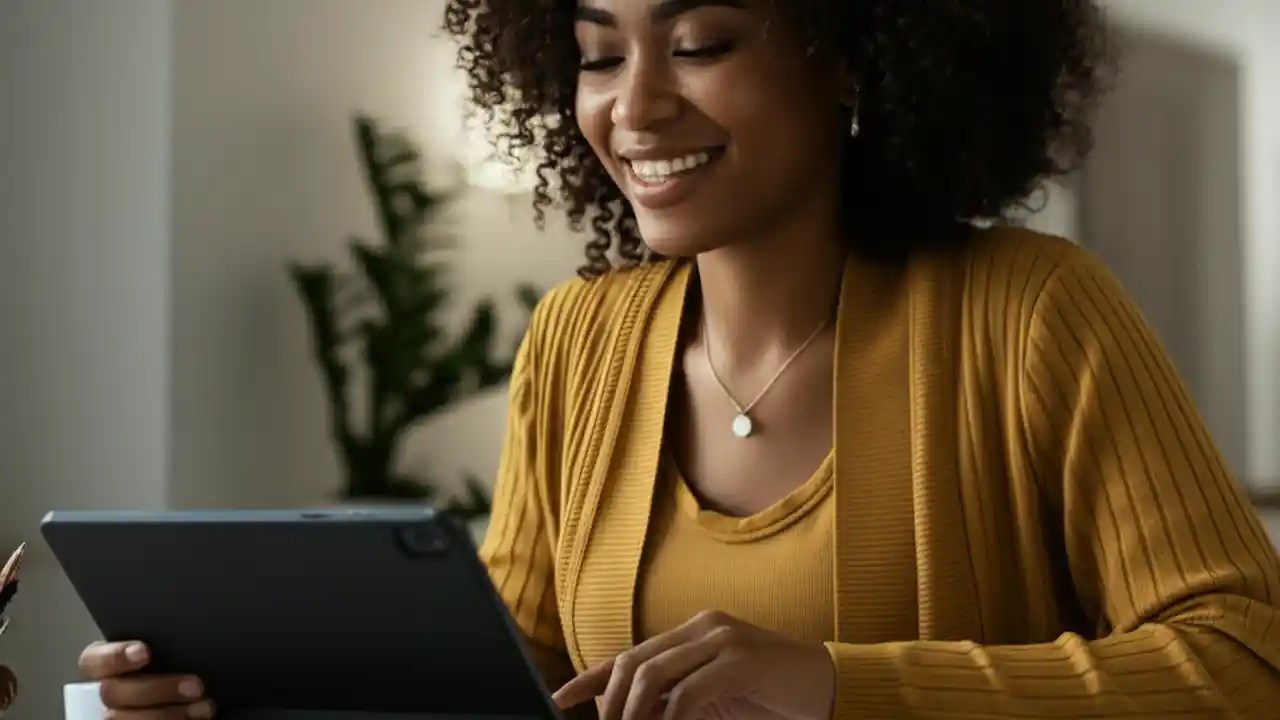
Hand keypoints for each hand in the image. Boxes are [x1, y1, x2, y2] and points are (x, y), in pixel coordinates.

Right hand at [78, 641, 214, 718]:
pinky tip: (195, 719)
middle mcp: (109, 693)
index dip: (115, 656)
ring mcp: (117, 715)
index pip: (94, 660)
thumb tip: (186, 636)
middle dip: (158, 689)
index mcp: (110, 667)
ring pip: (122, 719)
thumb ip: (168, 647)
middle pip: (112, 693)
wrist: (196, 697)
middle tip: (196, 685)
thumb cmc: (183, 671)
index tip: (144, 652)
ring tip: (204, 707)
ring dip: (168, 714)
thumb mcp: (173, 653)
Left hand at [553, 610, 834, 719]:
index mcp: (692, 633)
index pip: (629, 654)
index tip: (561, 700)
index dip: (590, 679)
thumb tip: (632, 715)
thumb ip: (674, 703)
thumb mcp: (711, 703)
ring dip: (635, 714)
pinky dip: (673, 719)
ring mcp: (723, 638)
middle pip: (634, 662)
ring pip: (654, 674)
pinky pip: (690, 692)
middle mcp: (703, 627)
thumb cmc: (770, 701)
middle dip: (611, 705)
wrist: (832, 691)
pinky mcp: (743, 659)